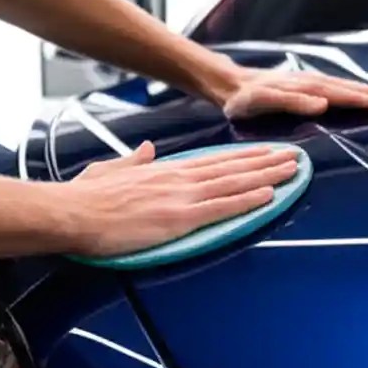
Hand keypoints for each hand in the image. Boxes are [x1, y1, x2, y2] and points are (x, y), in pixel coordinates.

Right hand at [58, 141, 297, 257]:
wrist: (73, 212)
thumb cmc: (86, 197)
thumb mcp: (112, 170)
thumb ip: (134, 161)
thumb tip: (147, 150)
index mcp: (164, 170)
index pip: (212, 160)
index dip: (242, 156)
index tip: (264, 152)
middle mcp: (178, 178)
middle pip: (231, 167)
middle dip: (265, 162)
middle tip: (294, 157)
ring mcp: (181, 196)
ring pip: (234, 183)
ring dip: (266, 176)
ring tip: (292, 171)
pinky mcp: (179, 218)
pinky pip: (222, 207)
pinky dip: (247, 200)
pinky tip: (268, 195)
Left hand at [218, 69, 367, 119]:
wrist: (230, 86)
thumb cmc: (244, 100)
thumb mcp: (262, 102)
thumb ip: (292, 102)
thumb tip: (324, 103)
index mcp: (312, 89)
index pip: (352, 97)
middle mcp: (318, 85)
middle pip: (360, 91)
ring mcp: (317, 87)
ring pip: (355, 91)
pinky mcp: (313, 91)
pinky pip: (345, 94)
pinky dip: (363, 97)